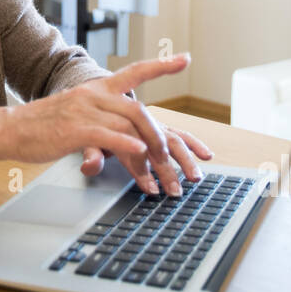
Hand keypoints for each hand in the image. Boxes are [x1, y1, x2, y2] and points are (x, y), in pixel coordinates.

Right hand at [0, 54, 208, 195]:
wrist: (9, 129)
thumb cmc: (43, 126)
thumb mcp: (76, 112)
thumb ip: (103, 118)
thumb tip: (126, 133)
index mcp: (96, 88)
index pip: (135, 71)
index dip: (162, 65)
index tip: (186, 59)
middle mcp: (93, 94)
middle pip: (140, 109)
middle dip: (161, 136)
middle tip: (172, 158)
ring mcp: (84, 111)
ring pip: (129, 125)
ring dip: (150, 149)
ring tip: (161, 171)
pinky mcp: (75, 130)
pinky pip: (108, 135)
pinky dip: (127, 144)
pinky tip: (139, 153)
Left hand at [79, 117, 212, 196]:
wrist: (96, 103)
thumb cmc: (91, 125)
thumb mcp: (84, 139)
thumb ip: (89, 152)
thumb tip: (89, 166)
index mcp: (118, 125)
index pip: (132, 148)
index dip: (141, 169)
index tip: (150, 189)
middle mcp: (139, 123)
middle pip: (156, 143)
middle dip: (167, 168)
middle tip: (175, 189)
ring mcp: (151, 126)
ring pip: (171, 138)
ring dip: (185, 158)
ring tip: (195, 176)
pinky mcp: (160, 128)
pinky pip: (179, 134)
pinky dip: (194, 143)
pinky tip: (207, 155)